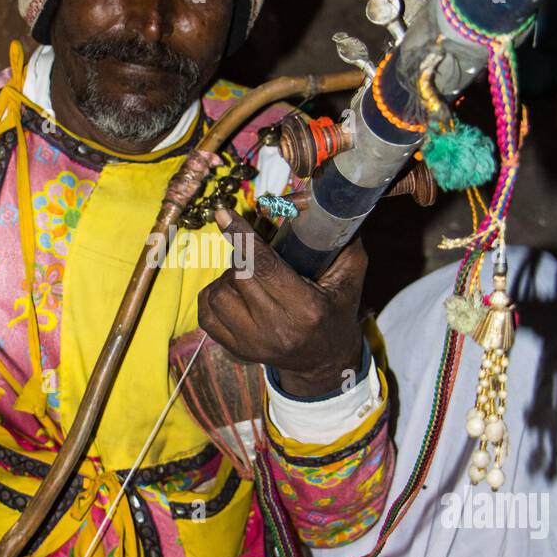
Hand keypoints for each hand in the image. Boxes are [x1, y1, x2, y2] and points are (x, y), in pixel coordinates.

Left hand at [197, 207, 366, 398]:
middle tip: (258, 256)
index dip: (242, 236)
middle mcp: (276, 329)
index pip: (264, 266)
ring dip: (230, 277)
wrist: (326, 358)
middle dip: (244, 256)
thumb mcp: (350, 269)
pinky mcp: (235, 349)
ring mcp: (252, 343)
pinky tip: (236, 294)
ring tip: (251, 279)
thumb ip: (334, 232)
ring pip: (219, 293)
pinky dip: (216, 295)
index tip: (224, 212)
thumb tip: (300, 198)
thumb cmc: (337, 305)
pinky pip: (206, 311)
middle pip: (239, 276)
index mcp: (306, 308)